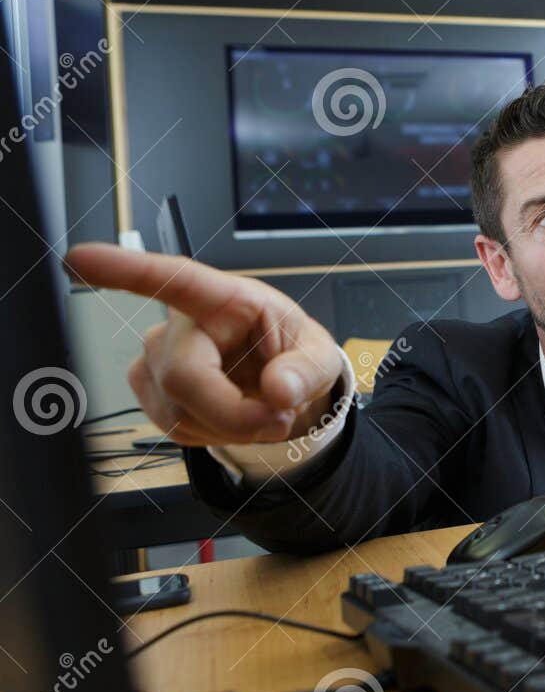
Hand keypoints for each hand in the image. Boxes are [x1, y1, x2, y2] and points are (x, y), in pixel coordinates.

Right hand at [64, 243, 343, 446]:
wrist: (279, 385)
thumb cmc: (291, 353)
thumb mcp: (318, 355)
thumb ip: (307, 370)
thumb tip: (278, 391)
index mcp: (223, 298)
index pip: (172, 279)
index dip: (124, 269)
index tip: (79, 257)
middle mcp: (179, 325)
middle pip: (184, 378)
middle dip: (235, 414)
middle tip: (279, 418)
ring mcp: (156, 359)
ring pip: (183, 413)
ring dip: (232, 426)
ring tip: (257, 407)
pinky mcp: (148, 391)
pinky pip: (179, 430)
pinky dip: (216, 434)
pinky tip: (231, 415)